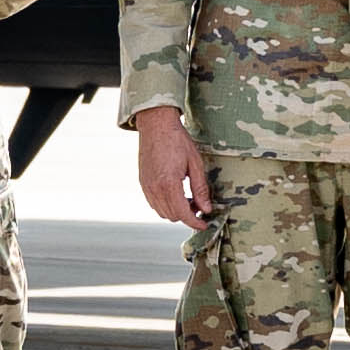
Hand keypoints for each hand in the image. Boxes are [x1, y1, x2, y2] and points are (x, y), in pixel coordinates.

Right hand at [133, 107, 209, 227]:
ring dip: (176, 211)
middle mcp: (155, 188)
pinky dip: (165, 204)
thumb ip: (200, 189)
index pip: (183, 214)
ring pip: (161, 212)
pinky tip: (175, 193)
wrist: (156, 125)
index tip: (204, 224)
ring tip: (188, 199)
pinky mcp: (143, 182)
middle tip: (199, 206)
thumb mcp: (195, 163)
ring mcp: (146, 186)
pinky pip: (153, 203)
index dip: (195, 223)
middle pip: (172, 216)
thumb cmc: (177, 140)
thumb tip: (206, 209)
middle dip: (187, 216)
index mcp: (169, 184)